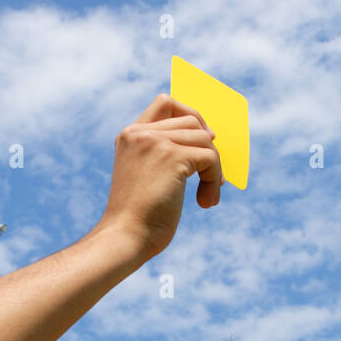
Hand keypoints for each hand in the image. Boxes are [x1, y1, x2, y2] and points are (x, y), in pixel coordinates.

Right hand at [92, 93, 223, 263]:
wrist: (125, 237)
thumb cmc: (138, 217)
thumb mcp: (146, 176)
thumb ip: (164, 154)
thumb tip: (209, 139)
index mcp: (131, 135)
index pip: (166, 103)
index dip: (191, 116)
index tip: (203, 142)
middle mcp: (140, 133)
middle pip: (192, 120)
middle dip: (208, 148)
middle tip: (211, 176)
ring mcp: (155, 142)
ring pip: (205, 139)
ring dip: (214, 169)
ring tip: (206, 196)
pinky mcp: (171, 157)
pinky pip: (210, 158)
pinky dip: (215, 180)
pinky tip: (205, 202)